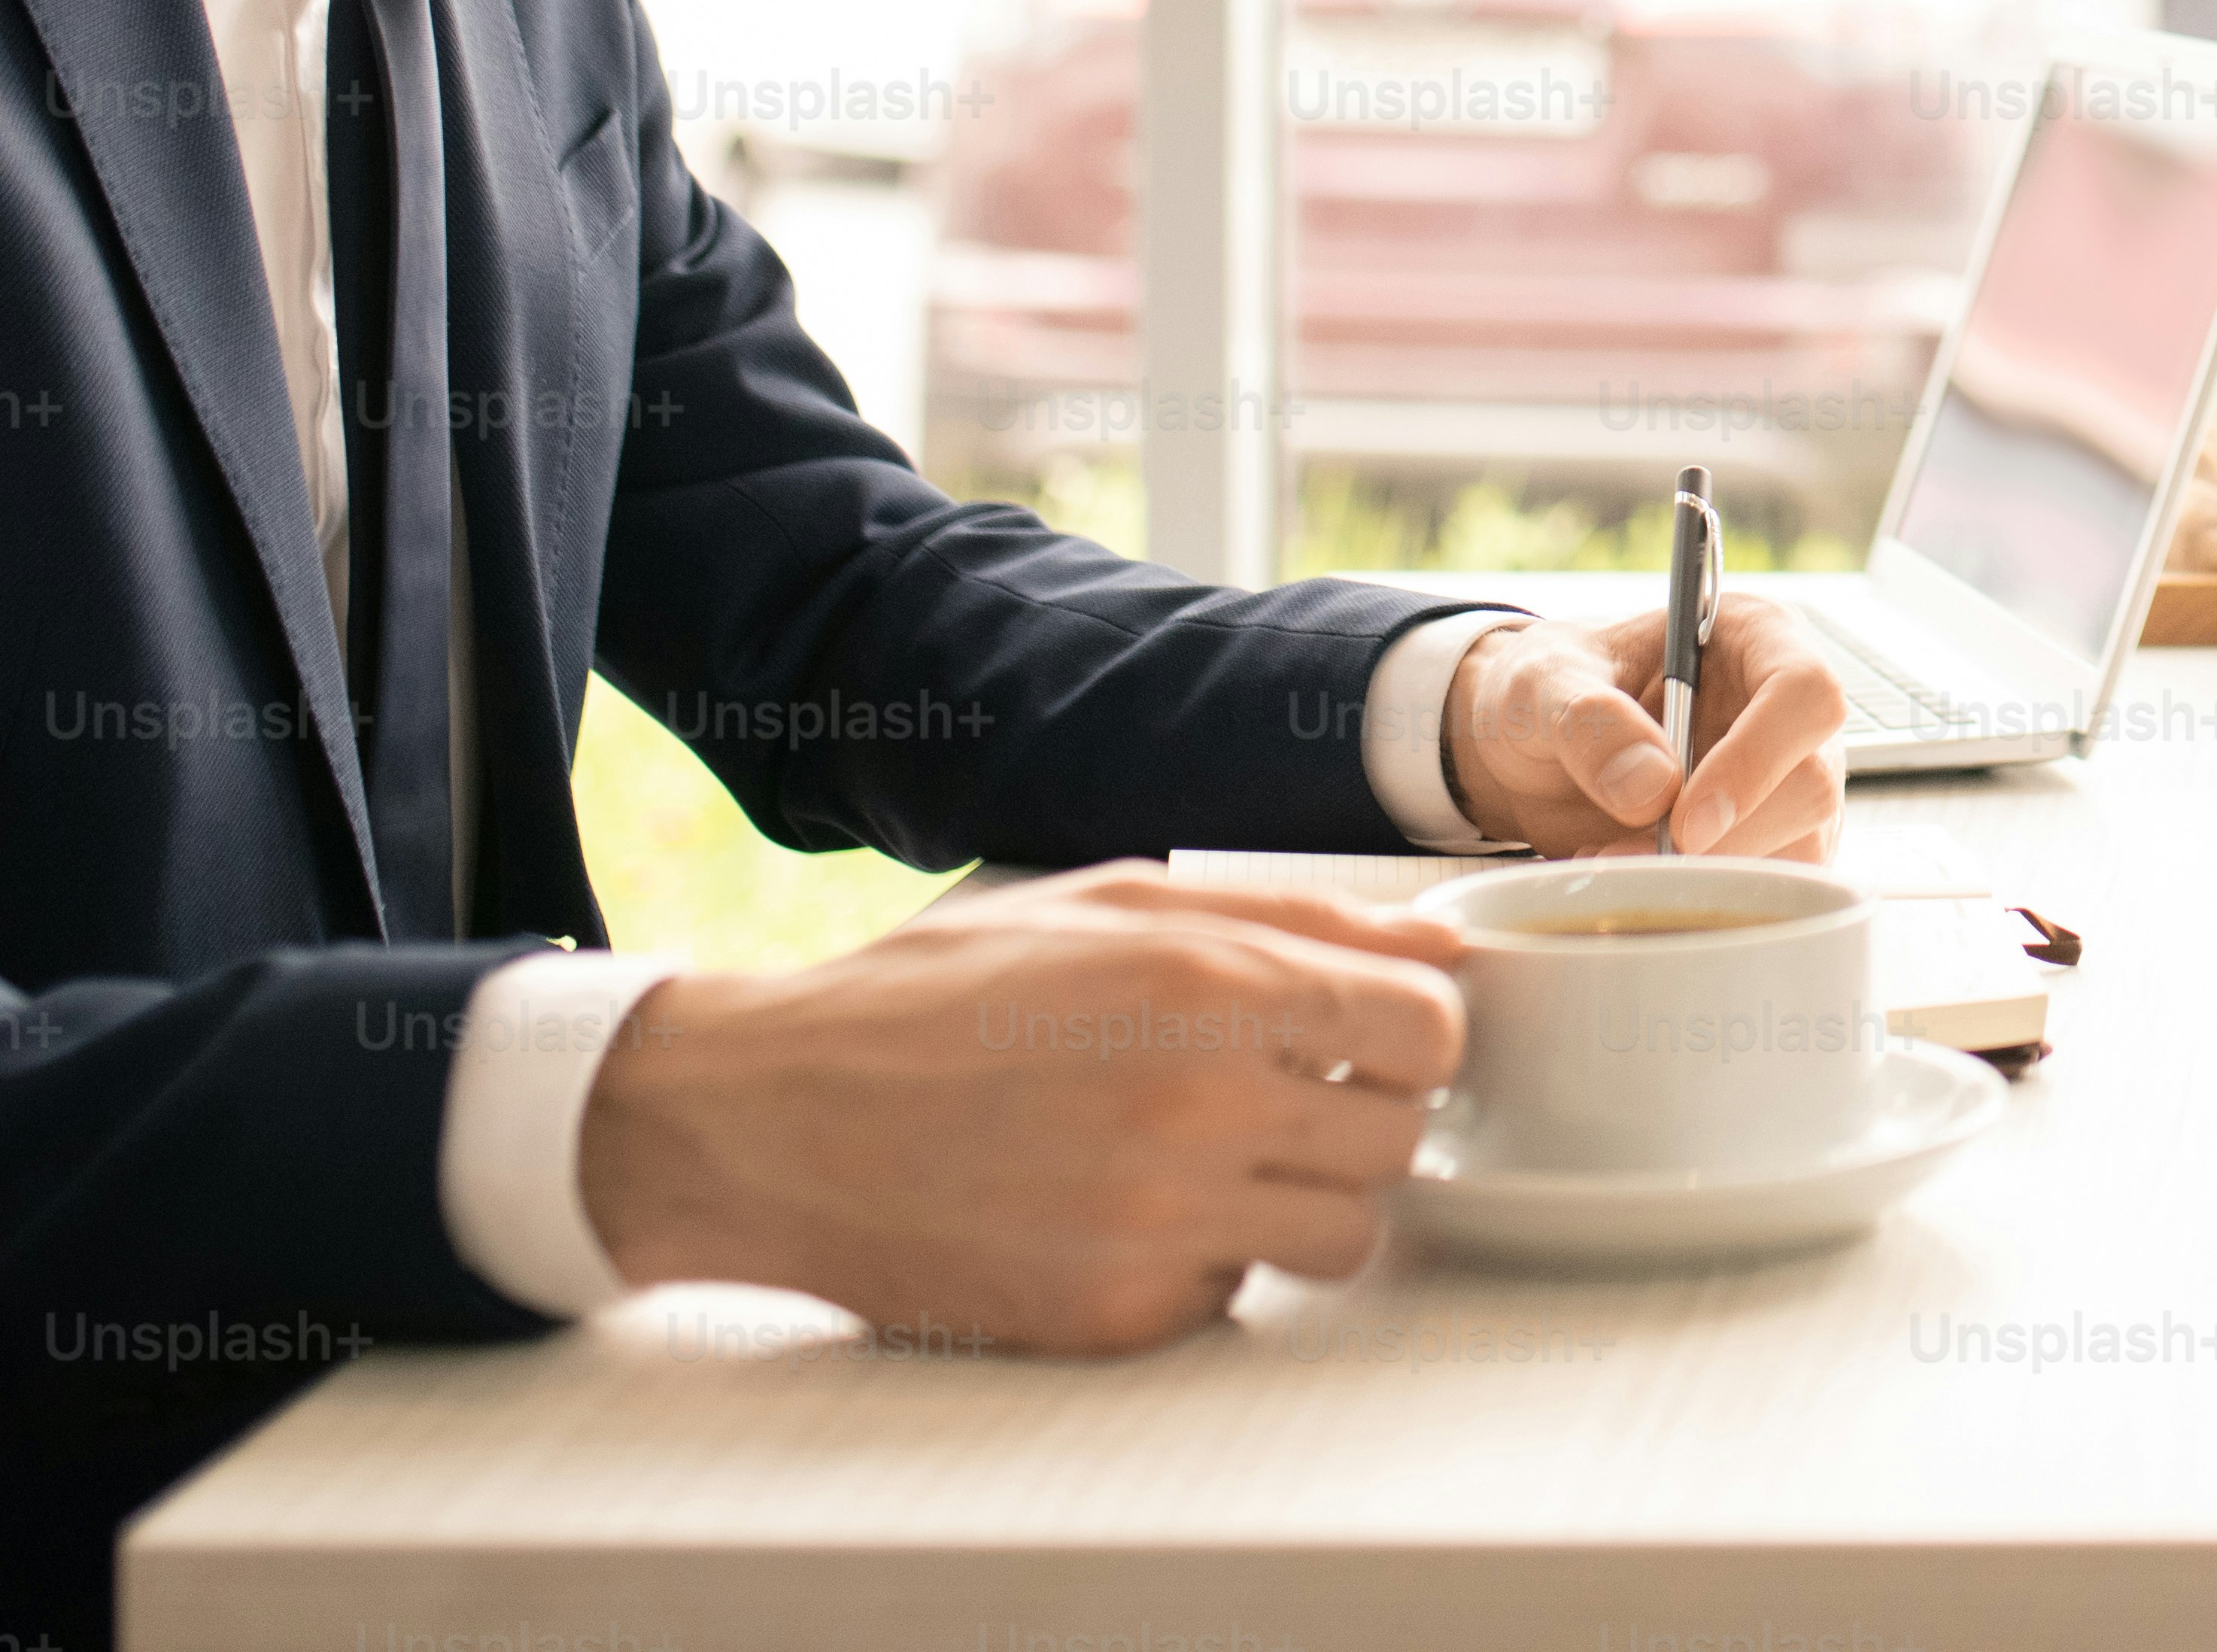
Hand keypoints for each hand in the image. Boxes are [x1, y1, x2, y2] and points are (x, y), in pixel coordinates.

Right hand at [574, 865, 1459, 1347]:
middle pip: (1399, 1139)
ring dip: (1300, 1197)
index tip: (1362, 1036)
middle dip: (1357, 1112)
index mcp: (1209, 985)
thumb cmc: (942, 993)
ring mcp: (1158, 1225)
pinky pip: (1237, 1292)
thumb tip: (1442, 943)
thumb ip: (1297, 918)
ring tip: (1210, 1155)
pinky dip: (1205, 1257)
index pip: (1429, 1030)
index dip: (1408, 1032)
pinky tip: (1125, 1208)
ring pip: (1343, 1235)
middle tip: (1278, 1095)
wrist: (775, 1120)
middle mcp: (1197, 1109)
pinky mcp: (1116, 1314)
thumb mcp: (1116, 902)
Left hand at [1439, 592, 1850, 858]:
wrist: (1531, 751)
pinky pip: (1773, 890)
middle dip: (1722, 838)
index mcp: (1753, 639)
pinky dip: (1706, 901)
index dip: (1758, 758)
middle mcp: (1786, 711)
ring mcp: (1787, 782)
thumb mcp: (1541, 684)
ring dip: (1708, 878)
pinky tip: (1642, 883)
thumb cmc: (1549, 691)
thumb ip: (1588, 719)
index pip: (1805, 692)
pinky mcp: (1772, 843)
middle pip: (1810, 785)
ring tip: (1614, 862)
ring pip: (1799, 849)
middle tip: (1626, 855)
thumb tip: (1654, 786)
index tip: (1684, 819)